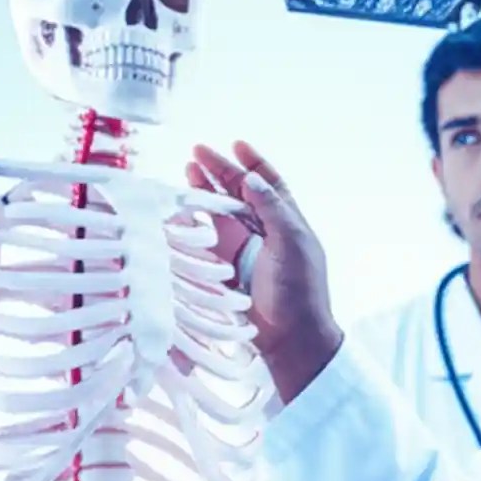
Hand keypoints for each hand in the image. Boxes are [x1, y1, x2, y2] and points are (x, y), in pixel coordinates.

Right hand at [185, 140, 343, 402]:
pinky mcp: (226, 267)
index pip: (270, 184)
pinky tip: (182, 205)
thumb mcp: (292, 242)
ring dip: (205, 190)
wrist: (289, 337)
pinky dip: (195, 219)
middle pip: (240, 193)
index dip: (254, 162)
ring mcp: (244, 249)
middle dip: (220, 171)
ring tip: (187, 169)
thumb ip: (272, 209)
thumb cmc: (299, 290)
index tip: (237, 143)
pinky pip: (208, 236)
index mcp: (289, 223)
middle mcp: (266, 233)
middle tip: (197, 151)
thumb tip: (251, 178)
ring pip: (221, 211)